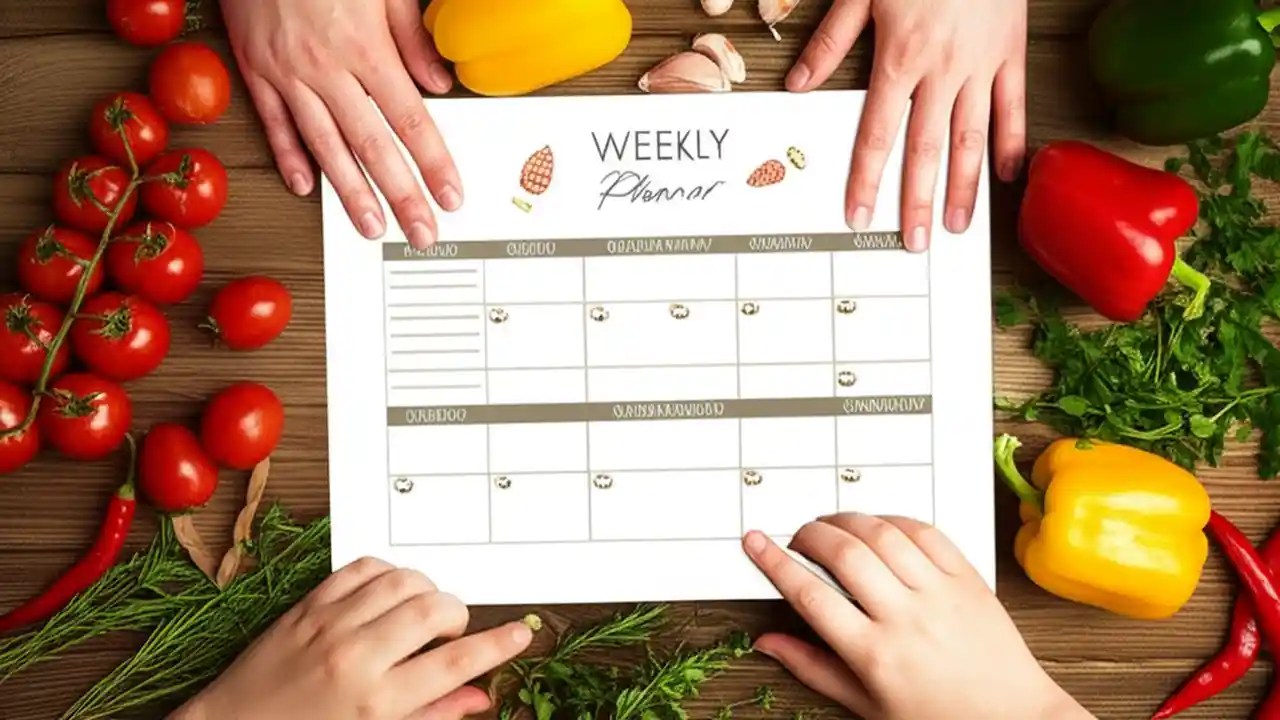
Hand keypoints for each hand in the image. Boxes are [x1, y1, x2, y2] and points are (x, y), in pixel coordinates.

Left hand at [171, 557, 532, 719]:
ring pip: (403, 581)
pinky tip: (389, 593)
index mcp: (377, 703)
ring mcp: (329, 625)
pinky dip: (387, 573)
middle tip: (454, 632)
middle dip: (458, 615)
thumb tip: (478, 698)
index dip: (497, 644)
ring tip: (421, 613)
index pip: (456, 663)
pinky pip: (362, 567)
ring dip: (425, 590)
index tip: (520, 633)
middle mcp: (356, 658)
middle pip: (435, 611)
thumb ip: (431, 716)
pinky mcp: (308, 605)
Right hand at [220, 0, 460, 248]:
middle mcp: (326, 66)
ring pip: (325, 144)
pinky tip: (308, 188)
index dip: (434, 163)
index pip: (411, 120)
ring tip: (370, 226)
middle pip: (373, 144)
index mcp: (364, 45)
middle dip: (401, 195)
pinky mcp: (254, 69)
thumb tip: (441, 84)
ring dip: (351, 192)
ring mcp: (286, 72)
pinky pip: (275, 122)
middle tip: (420, 231)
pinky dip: (290, 157)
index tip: (451, 195)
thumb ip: (412, 36)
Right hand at [742, 514, 1092, 719]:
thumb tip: (768, 644)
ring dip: (847, 520)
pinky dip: (894, 519)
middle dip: (809, 534)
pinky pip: (926, 531)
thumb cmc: (941, 717)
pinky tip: (880, 526)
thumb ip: (813, 668)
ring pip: (881, 534)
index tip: (756, 544)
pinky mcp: (967, 579)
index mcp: (875, 655)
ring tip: (832, 527)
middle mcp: (906, 619)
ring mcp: (939, 594)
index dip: (775, 563)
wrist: (1013, 718)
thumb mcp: (867, 705)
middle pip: (842, 554)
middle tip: (797, 537)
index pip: (810, 596)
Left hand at [787, 0, 1026, 250]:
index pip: (876, 135)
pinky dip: (1010, 141)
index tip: (857, 215)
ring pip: (972, 138)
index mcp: (899, 58)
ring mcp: (982, 64)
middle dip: (916, 201)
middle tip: (911, 243)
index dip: (865, 180)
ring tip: (956, 226)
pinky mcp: (1012, 51)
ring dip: (963, 187)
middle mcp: (942, 70)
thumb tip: (798, 85)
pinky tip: (1005, 176)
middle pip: (925, 150)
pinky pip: (1013, 105)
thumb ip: (830, 42)